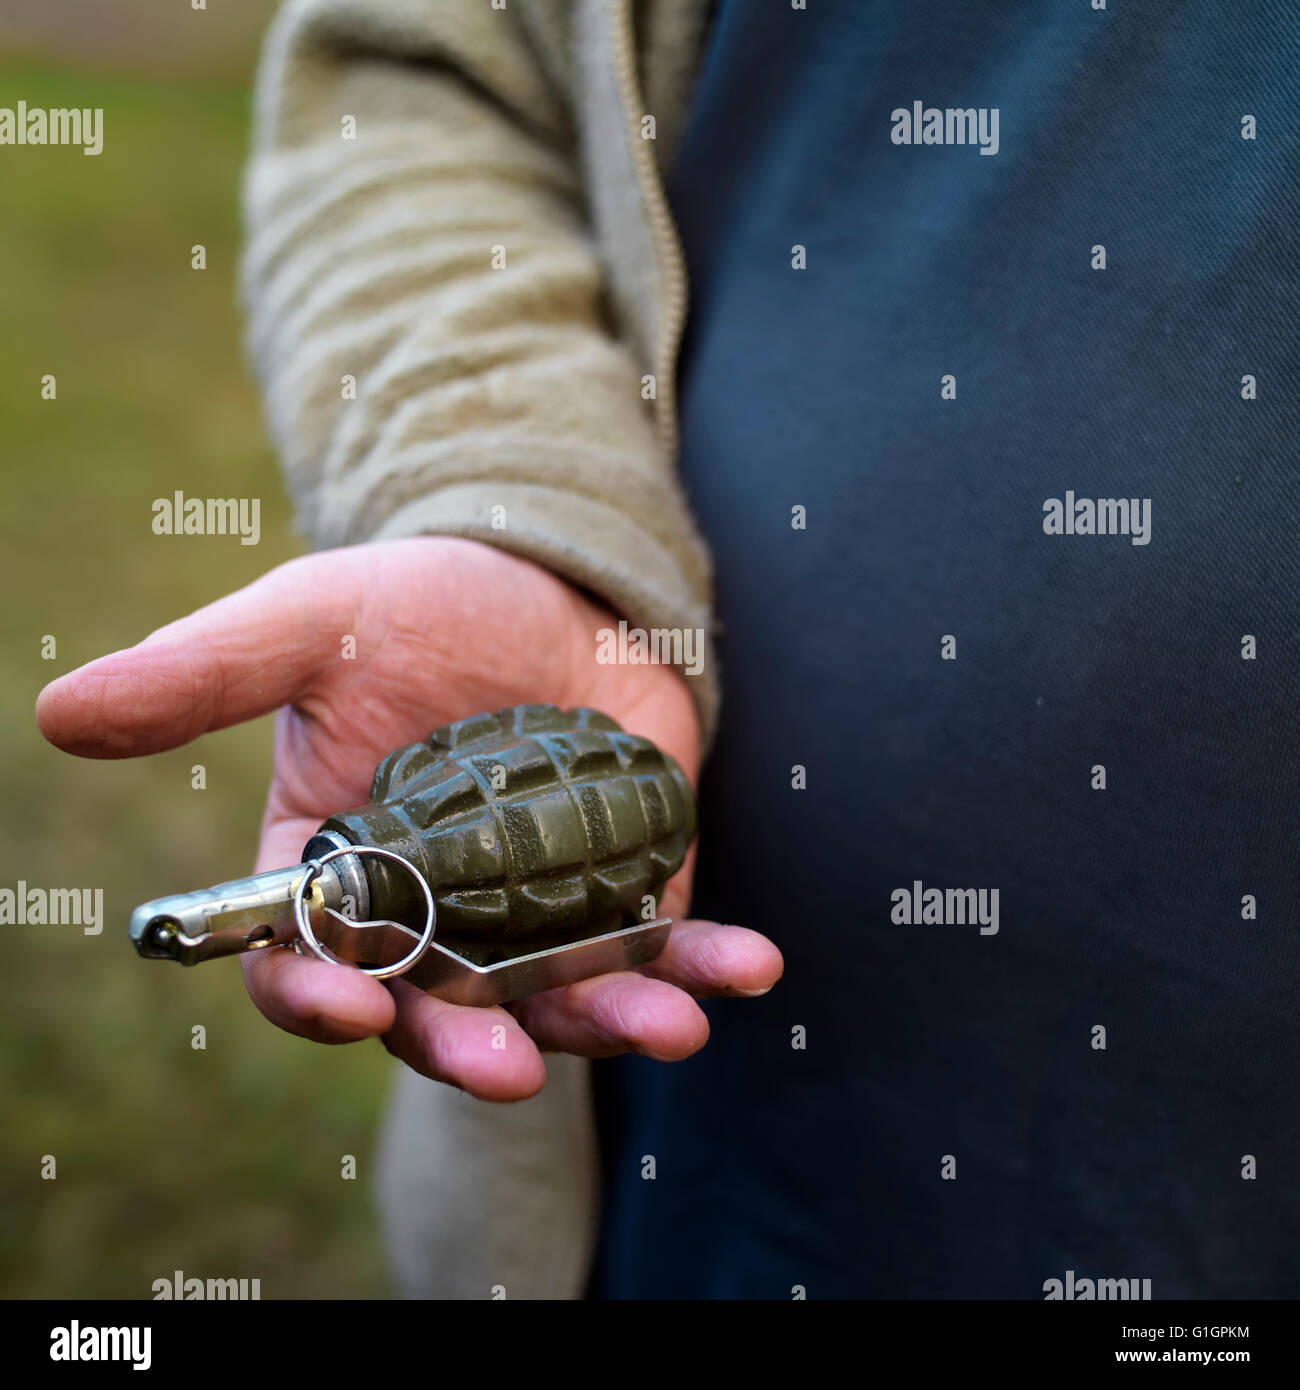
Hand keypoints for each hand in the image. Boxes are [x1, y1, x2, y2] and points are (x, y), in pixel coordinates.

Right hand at [36, 537, 781, 1099]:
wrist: (545, 579)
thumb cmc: (415, 600)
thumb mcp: (309, 620)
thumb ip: (203, 675)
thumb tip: (58, 713)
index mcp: (340, 873)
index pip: (309, 965)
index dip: (316, 995)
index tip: (345, 1001)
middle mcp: (433, 916)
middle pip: (438, 1015)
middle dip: (470, 1048)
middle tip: (511, 1066)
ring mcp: (534, 914)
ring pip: (561, 1000)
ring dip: (613, 1023)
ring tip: (669, 1025)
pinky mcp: (626, 889)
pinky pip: (662, 945)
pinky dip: (705, 963)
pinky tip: (750, 968)